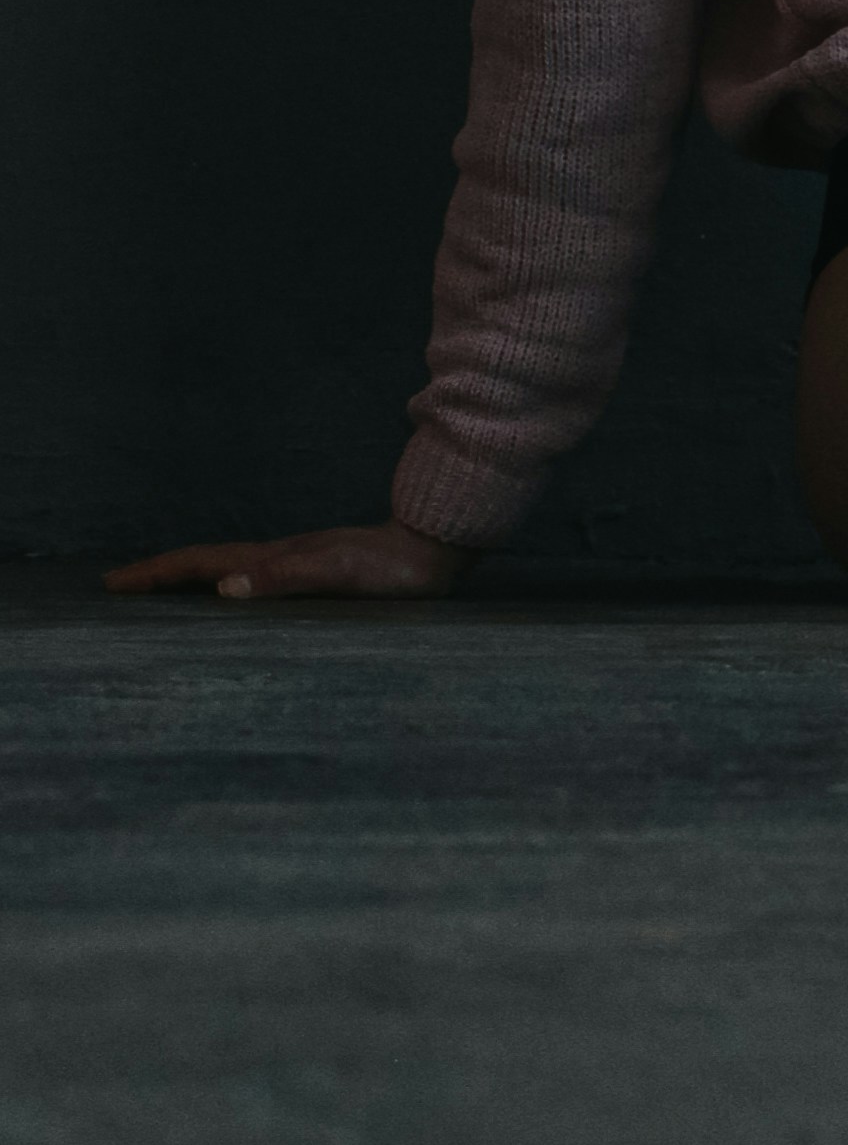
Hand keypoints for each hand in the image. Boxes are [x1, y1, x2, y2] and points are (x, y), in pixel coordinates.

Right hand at [106, 520, 468, 604]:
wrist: (437, 547)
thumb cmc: (392, 568)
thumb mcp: (338, 573)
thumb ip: (285, 578)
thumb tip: (225, 588)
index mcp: (274, 559)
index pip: (200, 564)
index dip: (157, 573)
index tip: (114, 583)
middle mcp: (279, 558)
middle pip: (206, 563)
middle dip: (160, 574)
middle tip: (119, 586)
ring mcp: (297, 564)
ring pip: (227, 570)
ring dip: (188, 579)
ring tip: (160, 591)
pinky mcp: (317, 574)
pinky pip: (254, 579)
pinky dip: (225, 586)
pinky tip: (233, 598)